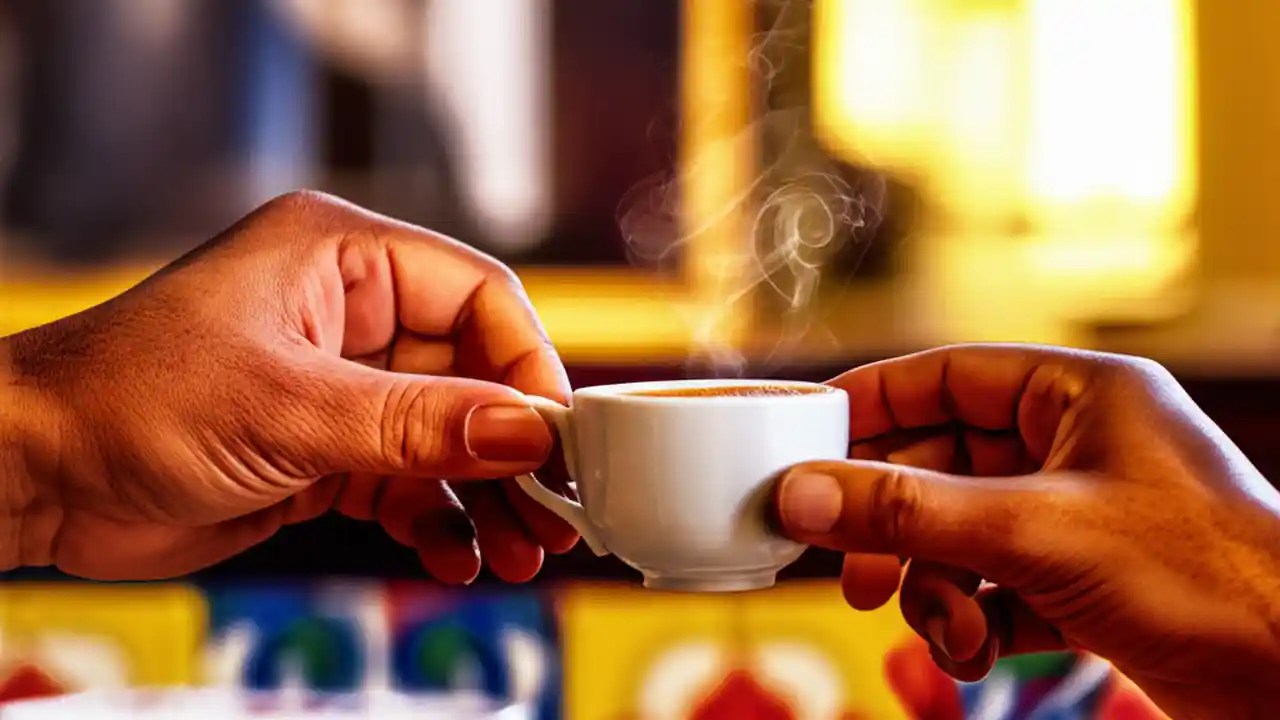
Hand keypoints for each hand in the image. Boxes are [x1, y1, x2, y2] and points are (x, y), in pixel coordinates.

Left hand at [2, 191, 577, 582]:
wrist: (36, 476)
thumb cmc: (127, 399)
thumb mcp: (287, 405)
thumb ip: (417, 421)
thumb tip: (527, 431)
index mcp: (343, 257)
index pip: (479, 298)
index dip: (528, 368)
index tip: (560, 438)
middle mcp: (352, 314)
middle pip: (474, 374)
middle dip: (515, 449)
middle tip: (558, 511)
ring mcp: (341, 385)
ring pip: (448, 436)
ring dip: (487, 495)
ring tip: (522, 550)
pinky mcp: (325, 449)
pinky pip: (408, 481)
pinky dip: (436, 519)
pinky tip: (455, 555)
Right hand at [771, 345, 1279, 718]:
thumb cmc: (1205, 577)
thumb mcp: (1033, 533)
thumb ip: (906, 513)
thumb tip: (802, 495)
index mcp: (1076, 396)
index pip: (944, 377)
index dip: (870, 405)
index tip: (805, 442)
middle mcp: (1075, 446)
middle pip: (939, 464)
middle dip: (895, 525)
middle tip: (850, 567)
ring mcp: (1079, 516)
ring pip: (959, 533)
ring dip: (935, 588)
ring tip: (945, 632)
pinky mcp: (1084, 580)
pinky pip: (992, 584)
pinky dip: (973, 620)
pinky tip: (980, 653)